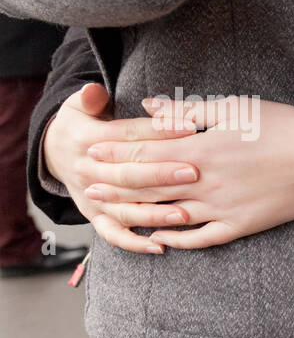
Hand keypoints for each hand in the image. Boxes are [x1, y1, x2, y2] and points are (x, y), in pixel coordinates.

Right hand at [42, 84, 199, 253]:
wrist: (54, 152)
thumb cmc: (84, 124)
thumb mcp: (80, 106)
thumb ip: (90, 98)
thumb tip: (94, 91)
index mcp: (89, 139)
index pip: (128, 135)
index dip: (159, 131)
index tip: (190, 128)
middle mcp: (89, 171)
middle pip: (128, 174)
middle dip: (161, 174)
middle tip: (194, 173)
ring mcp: (92, 197)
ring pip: (125, 208)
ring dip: (154, 213)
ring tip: (185, 215)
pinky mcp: (95, 216)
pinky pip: (113, 234)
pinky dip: (134, 243)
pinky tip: (160, 247)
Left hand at [83, 96, 293, 249]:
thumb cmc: (282, 126)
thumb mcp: (234, 108)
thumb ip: (187, 110)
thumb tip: (149, 107)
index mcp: (201, 149)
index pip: (144, 153)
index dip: (114, 154)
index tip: (91, 153)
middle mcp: (205, 182)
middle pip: (148, 186)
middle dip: (114, 185)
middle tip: (87, 185)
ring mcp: (222, 207)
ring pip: (168, 215)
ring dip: (136, 215)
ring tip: (111, 214)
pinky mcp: (240, 224)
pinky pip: (201, 238)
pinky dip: (177, 240)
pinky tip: (159, 238)